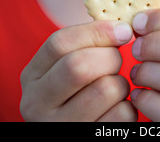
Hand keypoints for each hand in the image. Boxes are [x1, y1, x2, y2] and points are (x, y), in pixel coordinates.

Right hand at [19, 21, 137, 120]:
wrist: (76, 130)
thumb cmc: (78, 91)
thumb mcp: (67, 67)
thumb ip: (85, 44)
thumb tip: (123, 29)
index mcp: (31, 76)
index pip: (59, 43)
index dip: (97, 31)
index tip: (122, 30)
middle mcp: (36, 104)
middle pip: (79, 66)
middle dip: (110, 57)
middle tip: (117, 62)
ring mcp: (60, 127)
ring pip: (106, 89)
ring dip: (121, 84)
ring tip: (115, 89)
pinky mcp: (86, 140)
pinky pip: (121, 114)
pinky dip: (129, 108)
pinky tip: (117, 109)